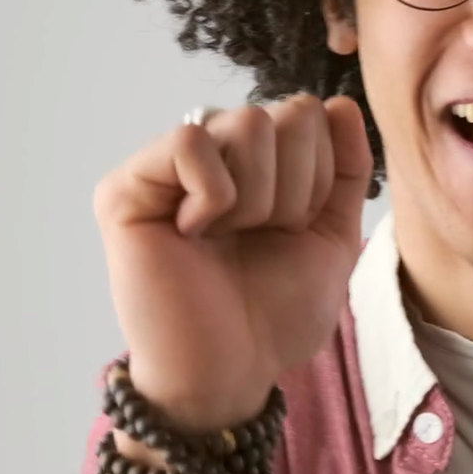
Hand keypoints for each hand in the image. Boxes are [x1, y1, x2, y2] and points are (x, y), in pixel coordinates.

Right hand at [92, 93, 373, 428]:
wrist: (233, 369)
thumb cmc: (276, 312)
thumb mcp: (334, 235)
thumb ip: (345, 169)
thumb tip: (341, 104)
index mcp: (256, 160)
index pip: (310, 114)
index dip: (319, 177)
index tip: (293, 230)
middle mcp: (211, 153)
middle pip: (285, 114)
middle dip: (294, 189)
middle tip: (259, 238)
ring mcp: (166, 166)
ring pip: (245, 123)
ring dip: (257, 198)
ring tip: (227, 239)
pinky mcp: (127, 187)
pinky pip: (189, 142)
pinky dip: (213, 196)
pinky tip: (195, 234)